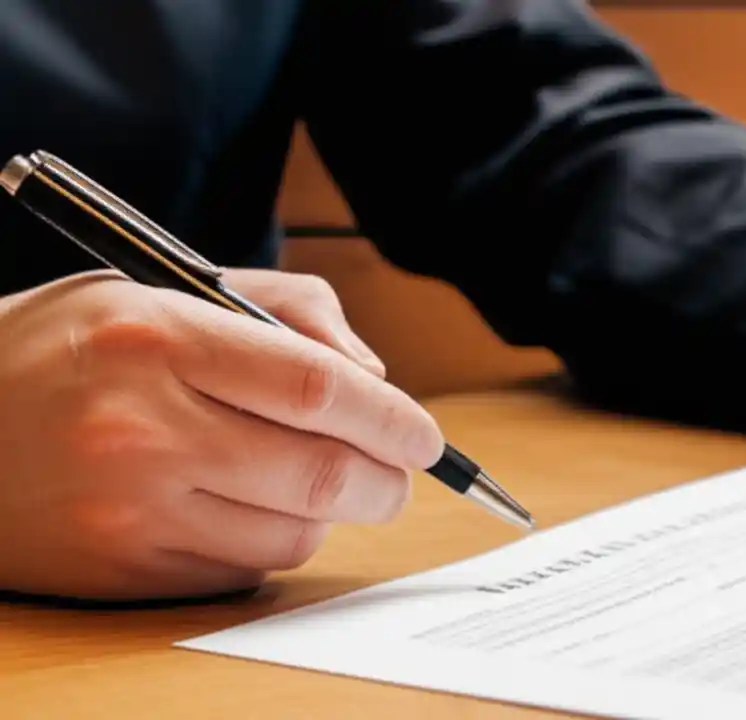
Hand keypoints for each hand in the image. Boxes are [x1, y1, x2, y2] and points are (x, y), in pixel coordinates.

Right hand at [0, 269, 441, 600]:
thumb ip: (285, 310)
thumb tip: (376, 378)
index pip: (319, 389)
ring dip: (328, 514)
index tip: (426, 437)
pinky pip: (242, 572)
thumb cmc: (65, 347)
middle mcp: (141, 428)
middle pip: (322, 474)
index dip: (394, 419)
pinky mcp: (119, 572)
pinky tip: (243, 510)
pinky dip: (269, 546)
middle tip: (398, 473)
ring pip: (293, 533)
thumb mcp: (160, 286)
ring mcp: (127, 510)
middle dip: (387, 481)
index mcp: (156, 338)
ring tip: (310, 482)